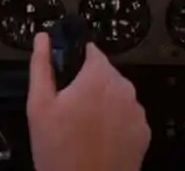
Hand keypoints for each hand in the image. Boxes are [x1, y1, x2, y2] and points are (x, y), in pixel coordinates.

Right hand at [26, 33, 150, 170]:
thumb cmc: (57, 148)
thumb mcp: (39, 106)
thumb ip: (41, 66)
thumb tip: (42, 36)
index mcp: (99, 76)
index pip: (91, 51)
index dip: (76, 62)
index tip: (65, 80)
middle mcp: (125, 88)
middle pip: (106, 74)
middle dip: (89, 85)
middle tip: (69, 111)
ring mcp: (138, 111)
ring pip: (118, 96)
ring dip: (104, 103)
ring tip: (84, 129)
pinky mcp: (145, 133)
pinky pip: (128, 117)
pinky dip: (117, 123)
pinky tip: (101, 140)